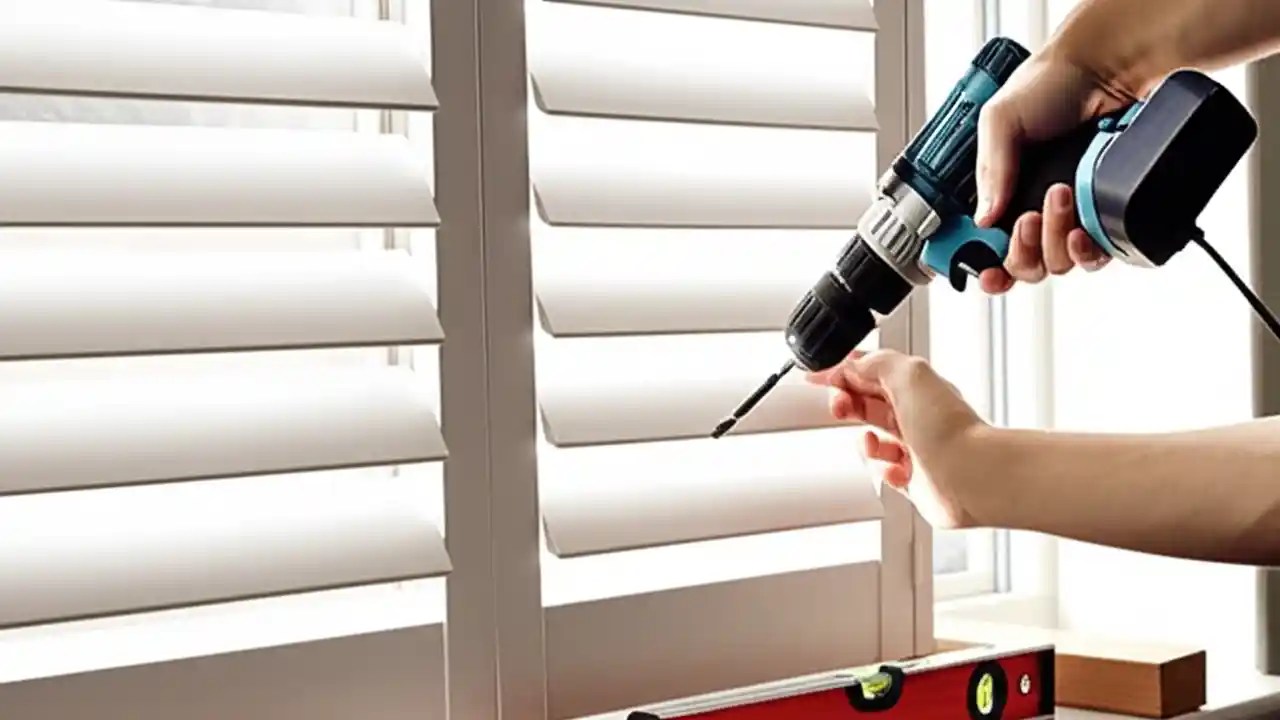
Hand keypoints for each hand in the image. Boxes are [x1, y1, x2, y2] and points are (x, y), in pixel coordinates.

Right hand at [806, 350, 989, 528]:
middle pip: (867, 403)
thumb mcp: (908, 374)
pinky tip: (896, 470)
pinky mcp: (912, 479)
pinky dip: (882, 471)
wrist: (970, 478)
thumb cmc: (948, 429)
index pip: (871, 371)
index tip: (817, 377)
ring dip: (865, 443)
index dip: (842, 371)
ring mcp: (914, 447)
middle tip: (839, 406)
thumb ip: (876, 362)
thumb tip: (854, 365)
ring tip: (874, 445)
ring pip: (871, 440)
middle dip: (847, 403)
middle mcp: (916, 414)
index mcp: (916, 386)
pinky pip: (882, 472)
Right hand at [973, 50, 1135, 293]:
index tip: (984, 272)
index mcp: (1001, 194)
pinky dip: (1085, 250)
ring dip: (1053, 239)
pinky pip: (1095, 256)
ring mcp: (1070, 217)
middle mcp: (1034, 211)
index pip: (985, 249)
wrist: (1106, 69)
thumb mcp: (1000, 121)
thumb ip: (990, 170)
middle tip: (1025, 219)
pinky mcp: (1106, 217)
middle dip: (1020, 253)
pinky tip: (1079, 227)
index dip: (983, 268)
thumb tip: (983, 219)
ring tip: (1059, 195)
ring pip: (1057, 264)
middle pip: (1022, 267)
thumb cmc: (1050, 86)